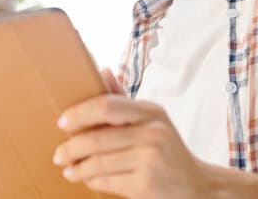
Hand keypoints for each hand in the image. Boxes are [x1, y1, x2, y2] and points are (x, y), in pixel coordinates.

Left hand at [53, 68, 211, 198]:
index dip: (80, 113)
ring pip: (99, 163)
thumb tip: (102, 70)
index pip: (107, 106)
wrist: (199, 187)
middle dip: (72, 148)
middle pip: (98, 139)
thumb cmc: (168, 150)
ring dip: (78, 168)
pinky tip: (86, 179)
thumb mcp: (152, 120)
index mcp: (151, 112)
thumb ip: (124, 99)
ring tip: (68, 169)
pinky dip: (92, 181)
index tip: (62, 122)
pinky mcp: (148, 185)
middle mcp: (154, 133)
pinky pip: (108, 182)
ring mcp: (152, 160)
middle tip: (58, 154)